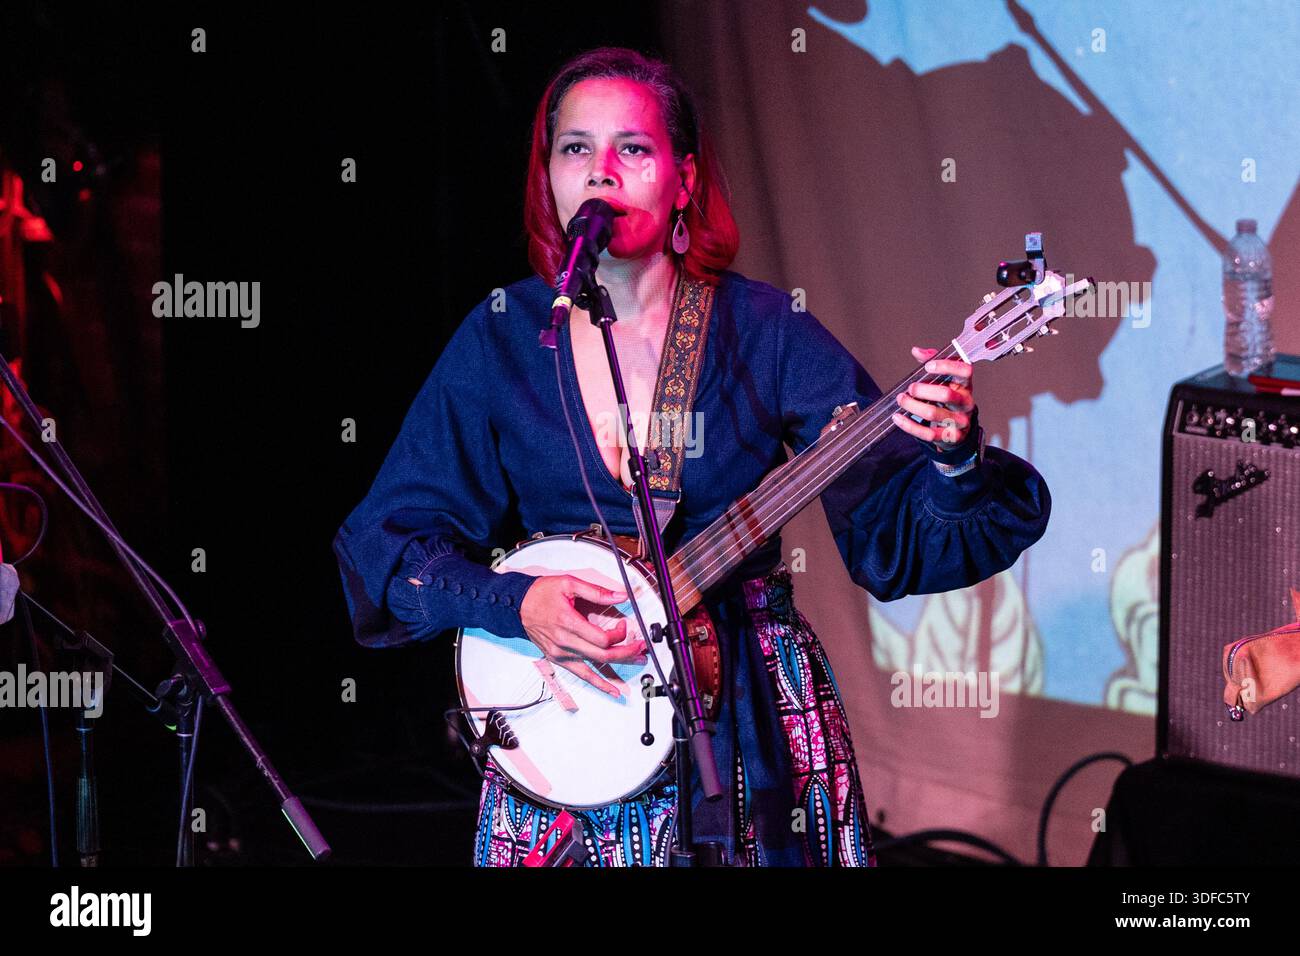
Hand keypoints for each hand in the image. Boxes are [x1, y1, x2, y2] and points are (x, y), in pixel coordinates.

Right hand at [518, 575, 646, 697]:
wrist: (517, 606)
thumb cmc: (540, 594)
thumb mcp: (568, 584)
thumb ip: (597, 591)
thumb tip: (621, 596)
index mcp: (568, 623)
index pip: (602, 639)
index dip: (619, 634)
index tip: (624, 624)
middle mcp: (564, 643)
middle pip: (603, 656)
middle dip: (626, 652)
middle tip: (641, 648)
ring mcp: (561, 654)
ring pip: (596, 667)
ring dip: (619, 667)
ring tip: (637, 663)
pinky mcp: (559, 659)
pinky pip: (582, 675)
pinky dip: (599, 684)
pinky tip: (613, 690)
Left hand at [891, 345, 976, 449]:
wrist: (957, 428)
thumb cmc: (948, 399)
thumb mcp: (944, 379)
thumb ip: (932, 362)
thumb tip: (916, 351)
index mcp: (965, 385)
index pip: (965, 371)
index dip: (947, 366)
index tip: (928, 366)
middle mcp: (966, 402)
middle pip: (946, 394)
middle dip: (923, 390)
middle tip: (910, 388)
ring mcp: (960, 421)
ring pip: (934, 414)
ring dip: (913, 406)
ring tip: (901, 400)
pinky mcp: (950, 437)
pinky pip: (928, 433)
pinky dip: (909, 426)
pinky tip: (898, 418)